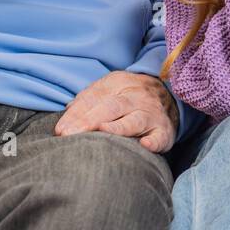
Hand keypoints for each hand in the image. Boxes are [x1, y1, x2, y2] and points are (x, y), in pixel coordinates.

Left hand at [54, 71, 178, 151]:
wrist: (168, 94)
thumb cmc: (129, 96)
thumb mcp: (109, 89)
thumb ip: (87, 100)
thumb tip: (66, 115)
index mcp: (118, 84)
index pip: (94, 98)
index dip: (76, 114)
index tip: (60, 131)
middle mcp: (136, 97)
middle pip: (111, 107)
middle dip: (89, 121)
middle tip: (69, 135)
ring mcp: (151, 113)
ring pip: (135, 120)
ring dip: (118, 128)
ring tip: (102, 132)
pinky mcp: (164, 130)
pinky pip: (160, 136)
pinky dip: (153, 141)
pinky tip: (144, 145)